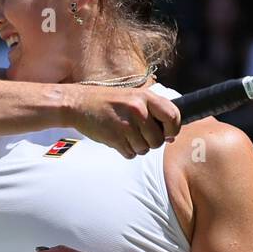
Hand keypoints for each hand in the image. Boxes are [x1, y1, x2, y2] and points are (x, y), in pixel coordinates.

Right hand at [63, 83, 180, 158]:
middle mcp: (138, 109)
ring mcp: (126, 124)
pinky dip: (125, 150)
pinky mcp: (115, 137)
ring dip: (136, 146)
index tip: (167, 134)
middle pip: (158, 140)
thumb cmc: (108, 102)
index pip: (173, 116)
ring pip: (144, 149)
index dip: (173, 129)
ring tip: (124, 133)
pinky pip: (130, 154)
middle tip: (138, 134)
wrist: (79, 103)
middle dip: (150, 142)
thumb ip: (154, 113)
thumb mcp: (133, 98)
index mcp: (145, 96)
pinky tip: (116, 137)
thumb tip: (172, 136)